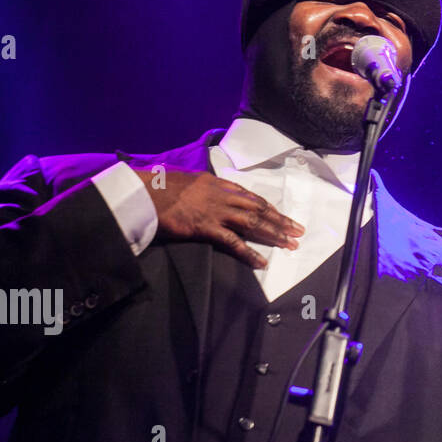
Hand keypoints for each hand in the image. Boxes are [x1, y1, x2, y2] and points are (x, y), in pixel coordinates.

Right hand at [131, 166, 303, 268]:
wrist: (143, 191)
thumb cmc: (159, 186)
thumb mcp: (186, 180)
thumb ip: (201, 187)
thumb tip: (205, 190)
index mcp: (217, 183)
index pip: (250, 196)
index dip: (268, 207)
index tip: (281, 215)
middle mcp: (222, 195)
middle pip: (258, 209)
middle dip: (280, 221)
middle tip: (297, 230)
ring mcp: (216, 211)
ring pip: (252, 223)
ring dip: (273, 234)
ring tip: (289, 244)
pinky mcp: (206, 228)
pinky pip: (233, 242)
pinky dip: (249, 253)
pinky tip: (261, 262)